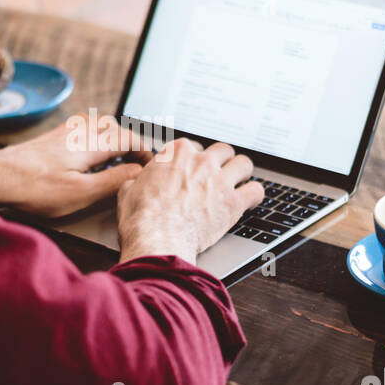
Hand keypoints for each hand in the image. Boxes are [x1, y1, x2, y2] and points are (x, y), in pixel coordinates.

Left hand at [0, 112, 153, 217]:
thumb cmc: (35, 188)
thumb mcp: (80, 193)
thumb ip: (112, 181)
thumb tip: (137, 172)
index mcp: (91, 144)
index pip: (128, 138)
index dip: (144, 150)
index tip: (150, 165)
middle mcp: (78, 132)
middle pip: (115, 126)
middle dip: (129, 141)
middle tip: (135, 162)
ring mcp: (63, 132)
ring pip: (96, 123)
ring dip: (110, 135)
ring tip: (114, 157)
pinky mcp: (49, 137)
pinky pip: (80, 126)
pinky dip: (92, 135)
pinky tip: (85, 152)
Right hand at [116, 138, 263, 265]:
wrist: (157, 238)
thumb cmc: (141, 217)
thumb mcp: (128, 190)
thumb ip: (138, 180)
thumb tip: (136, 182)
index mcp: (176, 152)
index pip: (193, 146)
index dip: (193, 159)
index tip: (193, 170)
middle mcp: (202, 161)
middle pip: (222, 150)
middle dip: (221, 161)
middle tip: (218, 173)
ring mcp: (220, 180)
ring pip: (244, 163)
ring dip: (241, 172)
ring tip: (239, 181)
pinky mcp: (233, 202)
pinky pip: (256, 191)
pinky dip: (254, 195)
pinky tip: (250, 199)